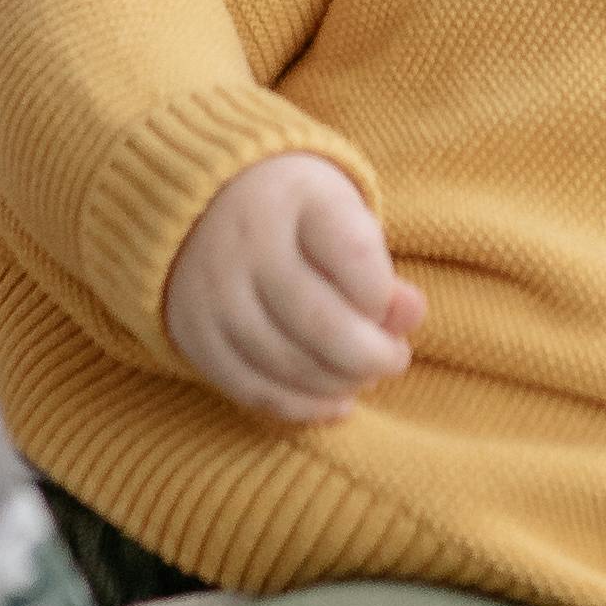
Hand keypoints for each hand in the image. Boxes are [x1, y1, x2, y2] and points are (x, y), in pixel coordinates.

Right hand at [161, 156, 423, 420]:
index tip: (392, 301)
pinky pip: (253, 389)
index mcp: (295, 199)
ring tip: (364, 375)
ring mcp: (213, 293)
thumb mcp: (344, 217)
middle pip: (322, 324)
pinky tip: (335, 402)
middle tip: (394, 357)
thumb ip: (380, 268)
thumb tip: (411, 316)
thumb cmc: (296, 215)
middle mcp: (246, 245)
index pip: (356, 257)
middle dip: (373, 356)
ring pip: (289, 365)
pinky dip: (303, 407)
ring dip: (341, 384)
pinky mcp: (194, 334)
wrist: (203, 204)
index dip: (384, 295)